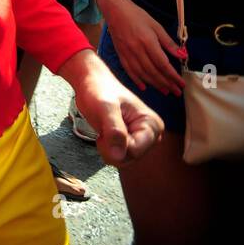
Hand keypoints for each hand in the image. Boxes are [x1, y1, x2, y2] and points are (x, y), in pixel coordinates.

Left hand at [59, 50, 163, 166]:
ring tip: (105, 129)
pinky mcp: (131, 143)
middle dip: (111, 147)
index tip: (107, 126)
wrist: (91, 84)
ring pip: (123, 160)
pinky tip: (105, 134)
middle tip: (104, 127)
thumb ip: (114, 131)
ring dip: (108, 148)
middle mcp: (152, 135)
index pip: (135, 150)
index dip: (116, 143)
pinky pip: (118, 157)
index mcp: (152, 124)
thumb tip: (119, 156)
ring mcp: (141, 140)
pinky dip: (107, 149)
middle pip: (130, 158)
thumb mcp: (105, 108)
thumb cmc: (99, 91)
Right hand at [103, 0, 184, 95]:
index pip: (162, 63)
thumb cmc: (137, 16)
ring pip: (142, 73)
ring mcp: (127, 53)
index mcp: (148, 41)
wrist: (115, 10)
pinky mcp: (120, 54)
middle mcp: (136, 49)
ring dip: (154, 84)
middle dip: (166, 83)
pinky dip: (136, 80)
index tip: (181, 83)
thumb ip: (168, 42)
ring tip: (164, 91)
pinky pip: (128, 70)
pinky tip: (144, 87)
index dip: (173, 75)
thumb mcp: (156, 26)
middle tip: (176, 92)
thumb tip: (182, 55)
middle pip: (153, 71)